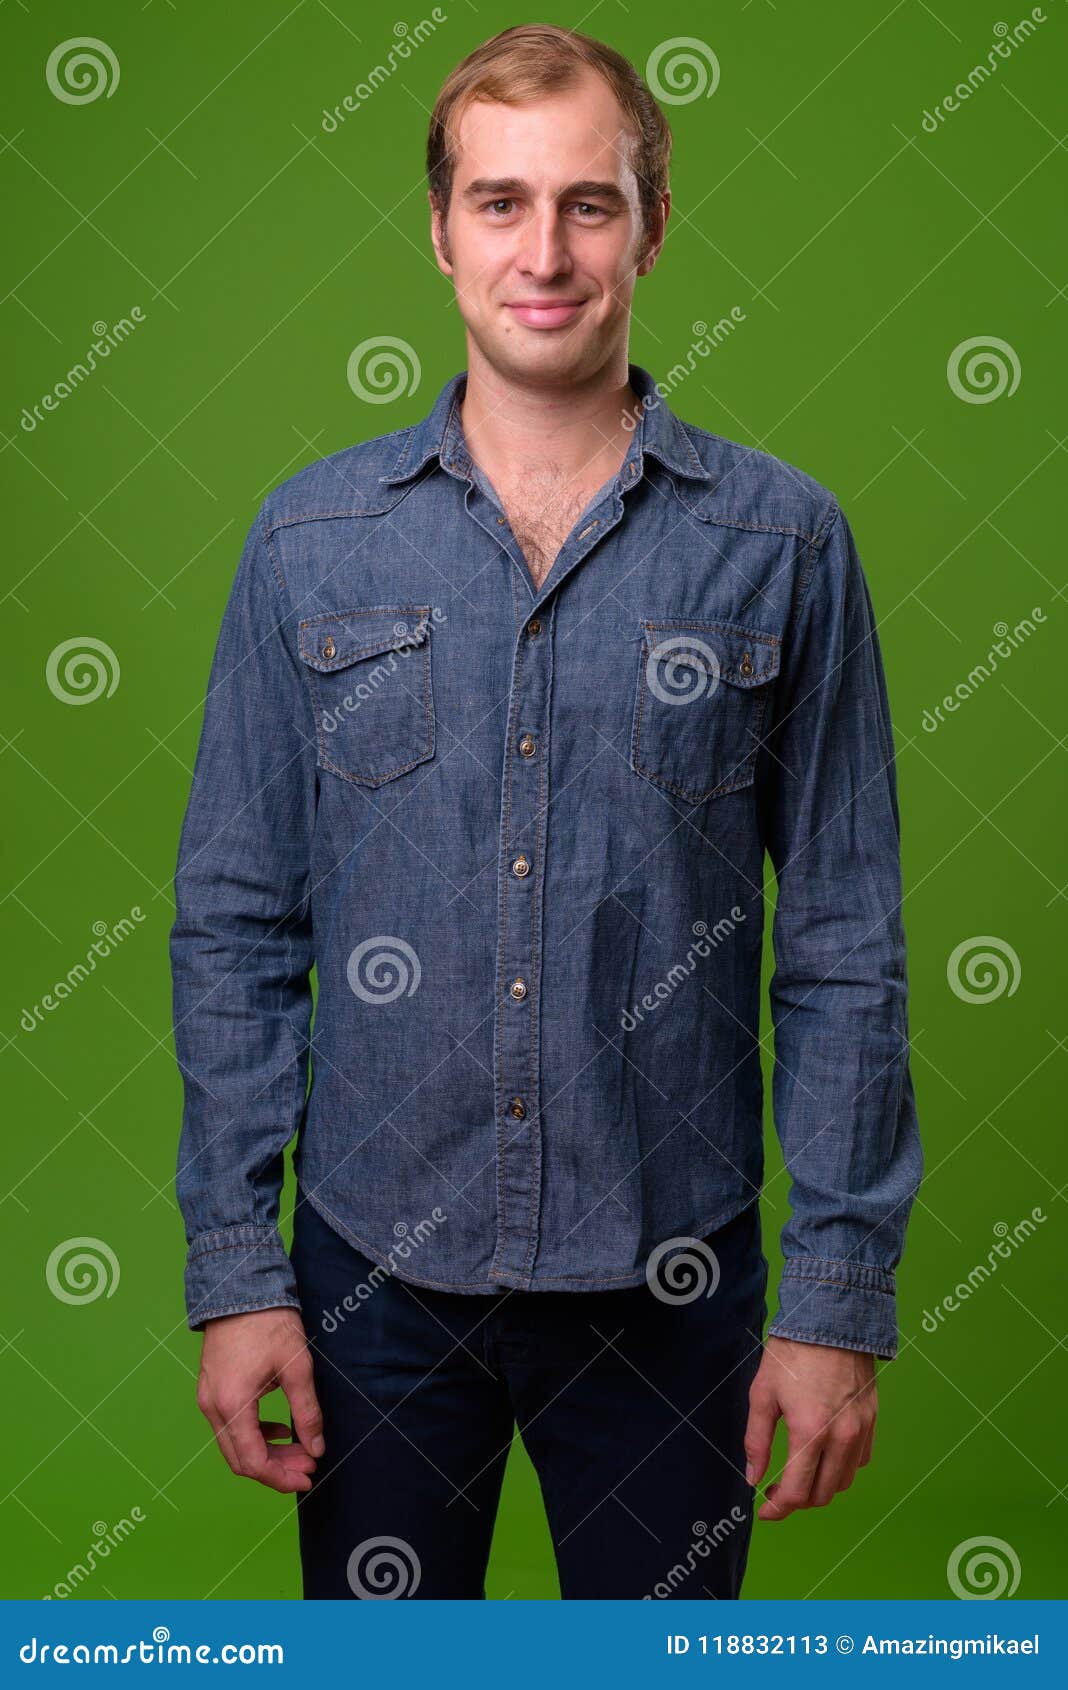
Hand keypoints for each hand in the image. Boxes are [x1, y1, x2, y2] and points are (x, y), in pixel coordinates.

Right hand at [196, 1306, 324, 1492]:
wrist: (239, 1286)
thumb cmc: (269, 1322)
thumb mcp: (297, 1366)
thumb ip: (307, 1411)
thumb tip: (317, 1448)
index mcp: (233, 1404)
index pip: (253, 1461)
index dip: (281, 1477)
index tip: (308, 1477)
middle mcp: (213, 1407)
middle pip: (240, 1458)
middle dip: (276, 1468)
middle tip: (308, 1466)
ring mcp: (208, 1398)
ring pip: (234, 1444)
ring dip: (266, 1452)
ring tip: (300, 1448)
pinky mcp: (211, 1389)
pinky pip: (230, 1426)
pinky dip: (254, 1435)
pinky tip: (279, 1428)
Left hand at [744, 1335, 876, 1520]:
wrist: (831, 1318)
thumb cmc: (791, 1352)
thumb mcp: (762, 1394)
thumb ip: (757, 1441)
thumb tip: (753, 1477)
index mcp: (810, 1432)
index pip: (797, 1493)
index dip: (777, 1509)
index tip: (763, 1510)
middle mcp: (841, 1437)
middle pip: (822, 1494)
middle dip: (797, 1501)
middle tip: (777, 1491)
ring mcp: (861, 1429)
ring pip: (843, 1481)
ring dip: (820, 1487)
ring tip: (799, 1475)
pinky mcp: (872, 1419)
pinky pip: (861, 1459)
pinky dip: (842, 1468)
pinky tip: (825, 1455)